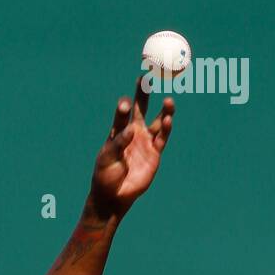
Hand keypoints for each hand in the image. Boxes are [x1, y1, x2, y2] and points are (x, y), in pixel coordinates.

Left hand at [89, 79, 173, 220]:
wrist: (114, 196)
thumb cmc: (105, 176)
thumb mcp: (107, 158)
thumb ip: (118, 142)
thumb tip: (131, 129)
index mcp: (118, 132)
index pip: (122, 114)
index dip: (124, 107)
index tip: (125, 102)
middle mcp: (133, 133)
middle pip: (141, 109)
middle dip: (145, 94)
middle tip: (149, 78)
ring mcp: (145, 142)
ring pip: (157, 122)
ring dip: (164, 111)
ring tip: (168, 100)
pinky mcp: (155, 154)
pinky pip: (162, 138)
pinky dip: (166, 128)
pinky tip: (169, 119)